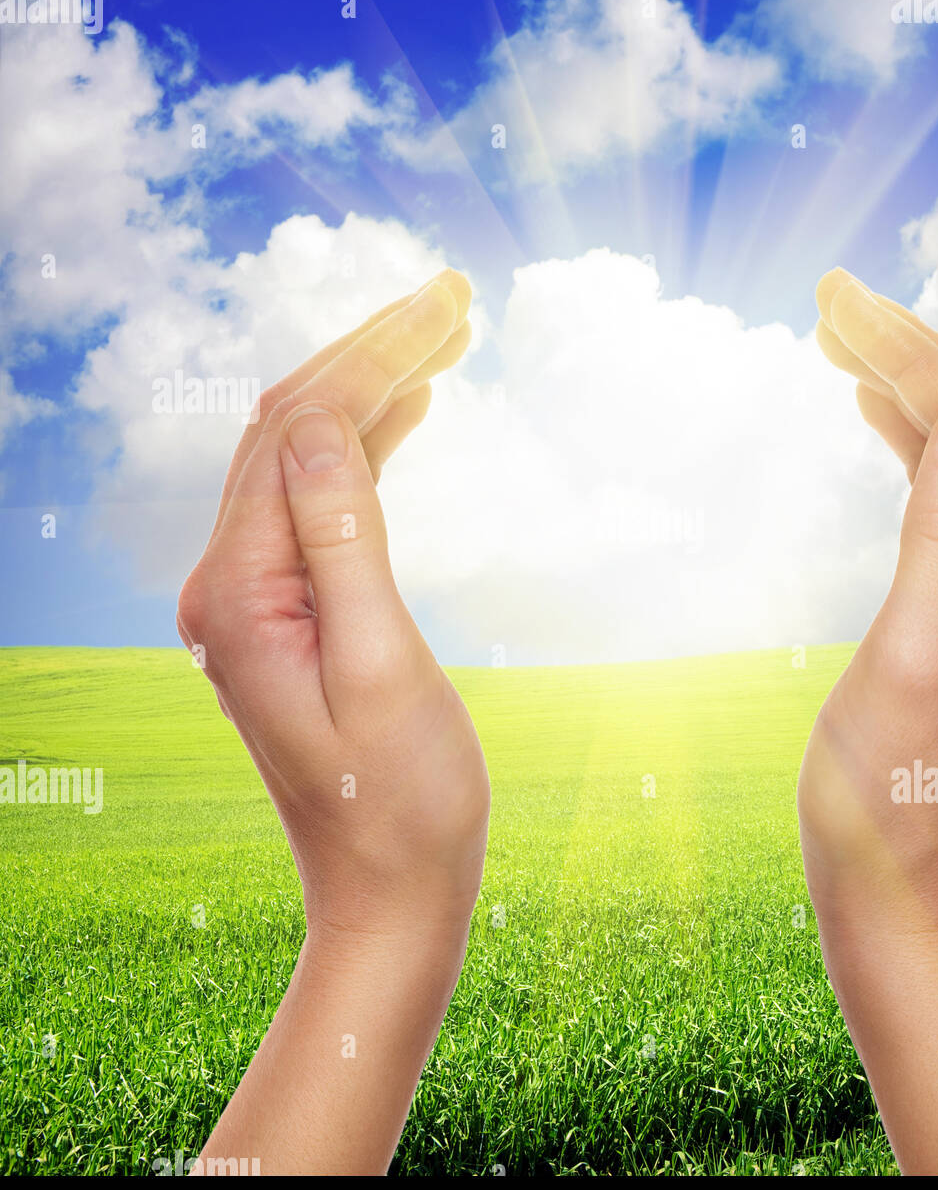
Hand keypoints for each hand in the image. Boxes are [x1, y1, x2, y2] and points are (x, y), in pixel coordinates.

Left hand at [176, 270, 488, 1172]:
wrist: (390, 895)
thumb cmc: (403, 802)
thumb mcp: (382, 668)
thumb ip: (344, 538)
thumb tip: (320, 414)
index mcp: (242, 590)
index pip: (298, 427)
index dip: (373, 355)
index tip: (450, 303)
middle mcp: (232, 581)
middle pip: (291, 425)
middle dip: (371, 351)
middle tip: (454, 294)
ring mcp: (257, 596)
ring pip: (305, 454)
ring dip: (370, 388)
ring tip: (446, 332)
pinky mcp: (293, 611)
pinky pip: (322, 502)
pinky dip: (367, 446)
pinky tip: (411, 411)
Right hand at [798, 267, 937, 1173]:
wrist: (898, 894)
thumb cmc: (884, 802)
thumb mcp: (907, 668)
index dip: (915, 354)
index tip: (836, 300)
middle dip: (916, 352)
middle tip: (832, 294)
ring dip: (917, 390)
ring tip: (839, 334)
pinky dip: (920, 446)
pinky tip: (876, 410)